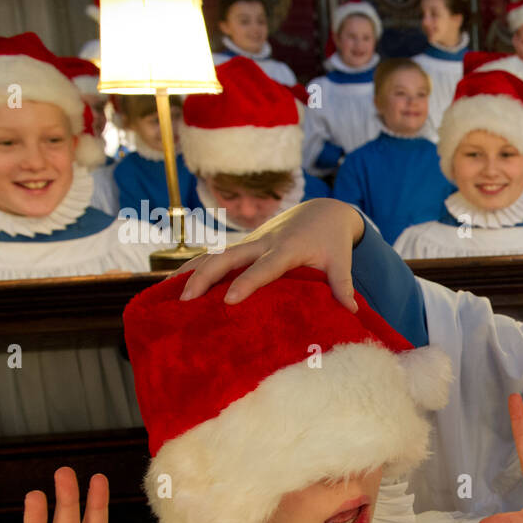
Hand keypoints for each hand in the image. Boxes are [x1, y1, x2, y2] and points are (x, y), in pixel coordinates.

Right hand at [175, 199, 364, 308]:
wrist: (322, 212)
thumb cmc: (332, 241)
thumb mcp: (341, 260)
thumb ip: (342, 284)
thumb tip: (352, 310)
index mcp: (286, 248)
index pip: (264, 268)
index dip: (247, 282)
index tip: (230, 300)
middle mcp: (262, 244)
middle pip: (227, 258)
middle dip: (205, 278)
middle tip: (186, 302)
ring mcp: (249, 244)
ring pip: (213, 255)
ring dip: (191, 273)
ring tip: (170, 298)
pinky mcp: (242, 246)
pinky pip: (213, 256)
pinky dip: (193, 268)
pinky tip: (172, 285)